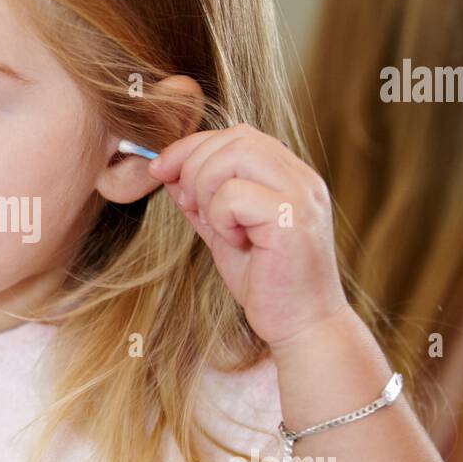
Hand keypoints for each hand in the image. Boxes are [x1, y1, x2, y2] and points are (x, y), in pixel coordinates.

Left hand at [146, 122, 348, 350]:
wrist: (301, 326)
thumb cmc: (266, 283)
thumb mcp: (224, 232)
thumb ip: (203, 199)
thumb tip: (169, 170)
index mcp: (289, 176)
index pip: (238, 135)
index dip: (193, 146)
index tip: (161, 170)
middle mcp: (302, 179)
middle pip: (235, 138)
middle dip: (194, 165)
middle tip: (188, 205)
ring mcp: (301, 197)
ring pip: (234, 158)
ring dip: (206, 190)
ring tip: (216, 225)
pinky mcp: (292, 220)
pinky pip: (235, 195)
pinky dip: (221, 217)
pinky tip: (236, 242)